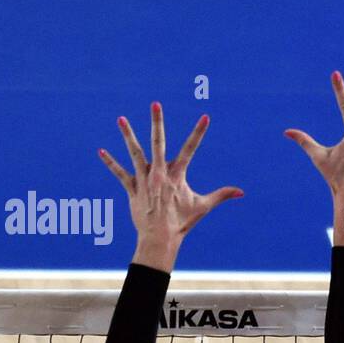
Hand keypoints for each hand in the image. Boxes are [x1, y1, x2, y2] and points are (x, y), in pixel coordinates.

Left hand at [99, 104, 242, 267]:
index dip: (199, 133)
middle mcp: (160, 174)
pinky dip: (110, 163)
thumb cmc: (182, 223)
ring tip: (121, 119)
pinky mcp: (132, 189)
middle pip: (158, 143)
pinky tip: (101, 151)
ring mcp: (144, 181)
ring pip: (135, 153)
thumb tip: (242, 192)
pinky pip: (119, 173)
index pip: (190, 149)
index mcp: (177, 176)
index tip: (205, 117)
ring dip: (128, 135)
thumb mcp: (203, 206)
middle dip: (157, 123)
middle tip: (155, 104)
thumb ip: (221, 195)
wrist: (160, 238)